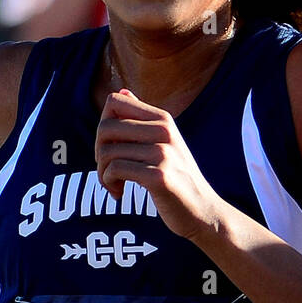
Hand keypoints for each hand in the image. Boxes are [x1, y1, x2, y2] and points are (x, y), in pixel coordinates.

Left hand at [95, 88, 223, 241]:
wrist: (203, 211)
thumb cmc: (178, 178)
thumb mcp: (165, 143)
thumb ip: (142, 119)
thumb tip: (123, 91)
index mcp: (163, 119)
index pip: (115, 101)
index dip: (104, 123)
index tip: (112, 145)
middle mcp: (164, 131)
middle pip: (105, 127)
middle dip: (98, 151)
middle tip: (108, 170)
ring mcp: (163, 153)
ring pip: (107, 152)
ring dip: (102, 173)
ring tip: (114, 184)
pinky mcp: (158, 176)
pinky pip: (114, 170)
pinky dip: (109, 184)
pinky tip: (118, 193)